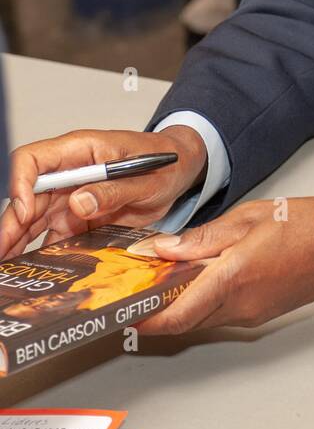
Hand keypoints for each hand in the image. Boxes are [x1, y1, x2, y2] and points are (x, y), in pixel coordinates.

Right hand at [0, 126, 207, 258]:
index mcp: (80, 150)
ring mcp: (71, 197)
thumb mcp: (146, 177)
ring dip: (17, 246)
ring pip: (33, 222)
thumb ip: (113, 190)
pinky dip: (42, 257)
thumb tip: (79, 203)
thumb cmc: (164, 162)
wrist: (181, 172)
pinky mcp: (80, 219)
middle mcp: (68, 174)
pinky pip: (55, 238)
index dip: (21, 184)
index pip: (32, 160)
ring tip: (7, 273)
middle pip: (26, 198)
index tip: (24, 211)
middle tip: (0, 257)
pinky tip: (35, 277)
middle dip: (9, 227)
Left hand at [133, 197, 313, 332]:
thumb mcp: (248, 217)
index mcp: (233, 278)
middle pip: (186, 321)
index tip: (124, 311)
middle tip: (140, 287)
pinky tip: (206, 275)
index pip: (176, 315)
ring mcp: (253, 314)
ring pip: (204, 318)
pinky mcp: (263, 314)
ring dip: (183, 304)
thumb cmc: (305, 222)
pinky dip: (206, 300)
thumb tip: (162, 250)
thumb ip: (202, 238)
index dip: (145, 319)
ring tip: (170, 275)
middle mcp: (241, 306)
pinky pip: (224, 313)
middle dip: (159, 309)